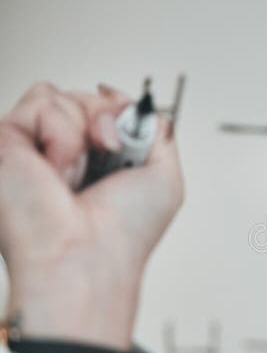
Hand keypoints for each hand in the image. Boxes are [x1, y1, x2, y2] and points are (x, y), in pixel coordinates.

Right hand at [0, 82, 184, 350]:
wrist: (88, 257)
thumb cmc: (125, 232)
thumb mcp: (165, 178)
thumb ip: (158, 133)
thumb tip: (128, 101)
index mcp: (98, 161)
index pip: (103, 108)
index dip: (117, 109)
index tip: (126, 127)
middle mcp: (65, 154)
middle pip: (85, 96)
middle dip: (108, 118)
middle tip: (111, 153)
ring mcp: (34, 147)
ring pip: (61, 95)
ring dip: (85, 129)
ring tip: (80, 173)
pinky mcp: (7, 140)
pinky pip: (41, 102)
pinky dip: (62, 135)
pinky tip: (57, 170)